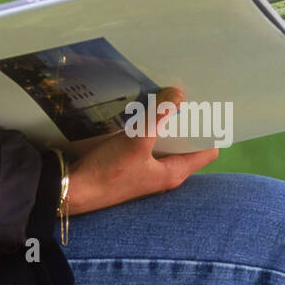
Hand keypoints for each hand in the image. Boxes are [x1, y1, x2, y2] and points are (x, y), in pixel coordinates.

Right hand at [66, 87, 219, 215]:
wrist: (73, 191)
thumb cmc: (109, 171)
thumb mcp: (136, 141)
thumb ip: (159, 116)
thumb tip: (179, 93)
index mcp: (174, 173)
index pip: (207, 151)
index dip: (210, 130)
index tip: (209, 107)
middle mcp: (165, 174)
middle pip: (186, 145)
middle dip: (187, 122)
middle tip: (185, 96)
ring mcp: (147, 171)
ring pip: (166, 144)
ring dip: (166, 125)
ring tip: (163, 101)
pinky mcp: (131, 167)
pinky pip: (148, 145)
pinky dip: (149, 130)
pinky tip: (139, 115)